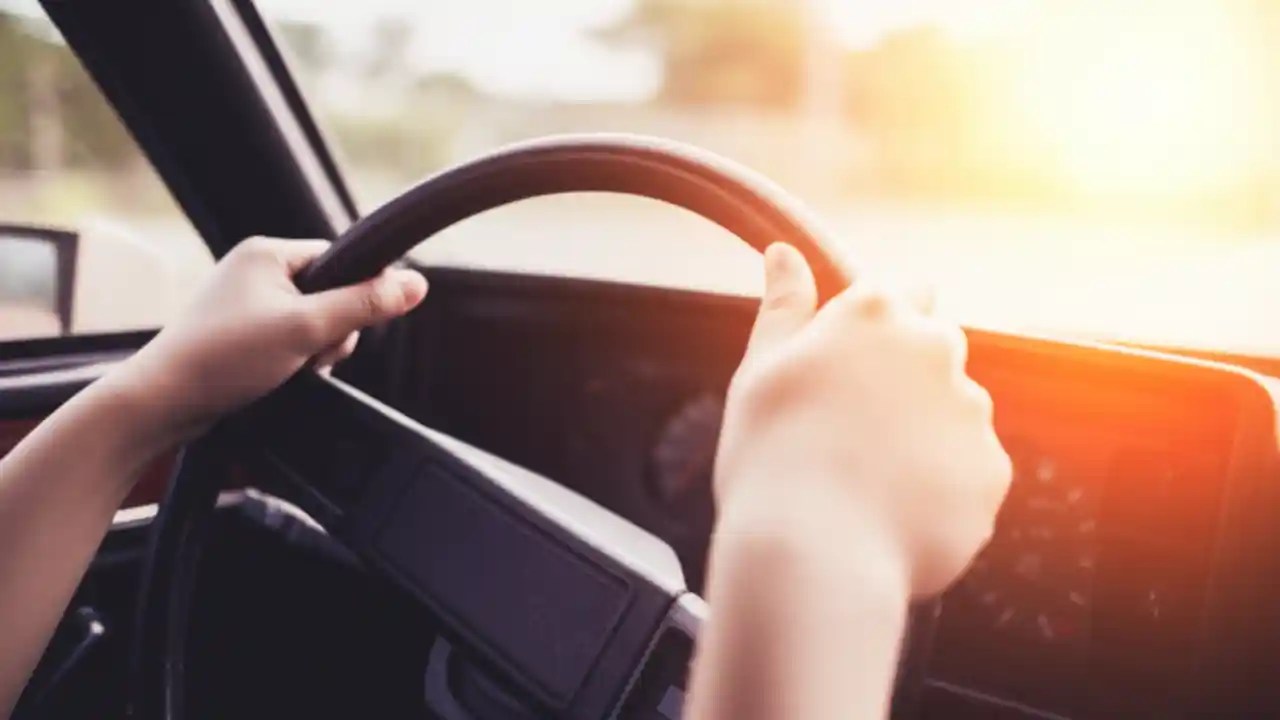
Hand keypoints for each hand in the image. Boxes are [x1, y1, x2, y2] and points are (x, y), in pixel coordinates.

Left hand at [116, 237, 426, 442]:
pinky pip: (289, 340)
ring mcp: (244, 304)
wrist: (162, 403)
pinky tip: (277, 376)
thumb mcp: (307, 329)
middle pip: (330, 293)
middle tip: (308, 352)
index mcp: (266, 252)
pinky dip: (293, 361)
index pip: (339, 258)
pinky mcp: (239, 334)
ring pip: (312, 321)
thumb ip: (365, 304)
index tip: (341, 326)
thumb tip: (417, 284)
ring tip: (288, 367)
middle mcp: (253, 271)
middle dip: (332, 330)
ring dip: (314, 349)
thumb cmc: (223, 359)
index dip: (354, 294)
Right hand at [713, 243, 1010, 596]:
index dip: (877, 327)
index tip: (852, 360)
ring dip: (924, 434)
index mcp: (876, 314)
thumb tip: (785, 254)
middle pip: (935, 349)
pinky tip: (892, 513)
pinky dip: (940, 488)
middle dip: (906, 377)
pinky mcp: (991, 474)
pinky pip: (968, 473)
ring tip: (867, 481)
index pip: (904, 290)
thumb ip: (784, 307)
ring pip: (954, 414)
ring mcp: (971, 413)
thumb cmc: (771, 459)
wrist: (812, 555)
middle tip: (851, 428)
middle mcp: (936, 350)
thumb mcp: (760, 371)